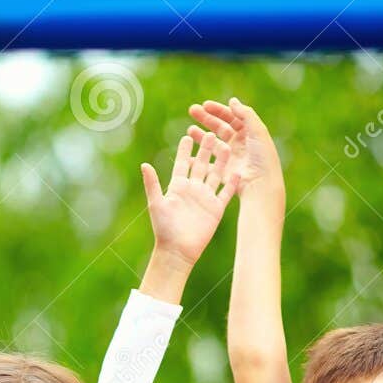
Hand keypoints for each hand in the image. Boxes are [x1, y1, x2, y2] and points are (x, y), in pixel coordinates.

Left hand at [142, 129, 236, 268]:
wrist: (177, 250)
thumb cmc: (164, 229)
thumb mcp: (157, 203)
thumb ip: (152, 184)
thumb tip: (144, 164)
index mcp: (178, 187)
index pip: (182, 164)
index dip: (185, 151)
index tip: (188, 135)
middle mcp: (193, 190)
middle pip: (201, 165)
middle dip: (206, 150)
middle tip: (211, 133)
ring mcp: (206, 198)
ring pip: (215, 175)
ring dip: (221, 161)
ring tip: (227, 145)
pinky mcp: (216, 208)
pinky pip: (226, 192)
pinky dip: (232, 183)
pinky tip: (238, 170)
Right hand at [189, 97, 280, 199]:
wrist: (260, 182)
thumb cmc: (262, 156)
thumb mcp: (257, 131)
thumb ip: (245, 114)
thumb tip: (231, 101)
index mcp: (248, 131)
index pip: (231, 117)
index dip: (218, 110)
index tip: (205, 105)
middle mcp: (238, 142)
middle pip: (219, 126)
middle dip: (206, 118)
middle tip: (192, 111)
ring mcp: (229, 155)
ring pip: (212, 142)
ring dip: (200, 135)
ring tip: (189, 130)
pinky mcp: (222, 169)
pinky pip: (207, 161)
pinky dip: (197, 157)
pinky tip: (188, 153)